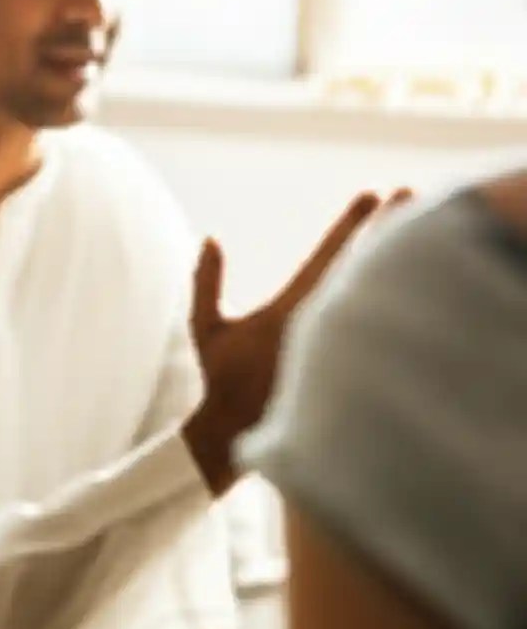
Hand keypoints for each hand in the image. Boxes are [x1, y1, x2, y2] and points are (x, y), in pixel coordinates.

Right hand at [183, 188, 412, 494]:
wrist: (237, 433)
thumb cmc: (221, 379)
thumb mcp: (206, 329)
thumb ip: (207, 283)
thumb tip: (211, 239)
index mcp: (287, 312)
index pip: (327, 256)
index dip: (350, 224)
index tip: (370, 195)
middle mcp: (319, 328)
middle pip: (362, 270)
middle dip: (386, 231)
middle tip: (409, 196)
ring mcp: (336, 351)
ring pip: (375, 298)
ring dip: (397, 266)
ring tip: (422, 235)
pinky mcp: (347, 372)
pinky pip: (378, 332)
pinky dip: (396, 306)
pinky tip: (416, 288)